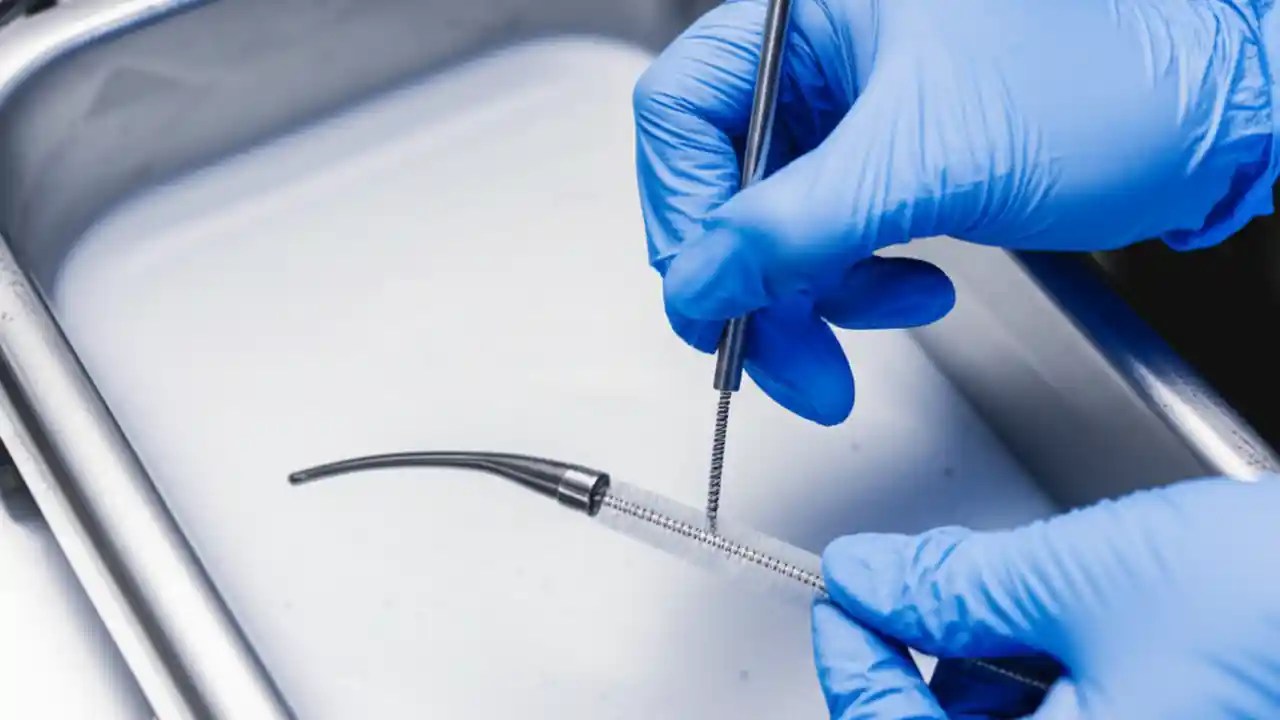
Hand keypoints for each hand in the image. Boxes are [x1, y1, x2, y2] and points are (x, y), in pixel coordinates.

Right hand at [635, 0, 1279, 424]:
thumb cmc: (1105, 84)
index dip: (684, 211)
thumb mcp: (922, 160)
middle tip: (782, 358)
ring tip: (884, 320)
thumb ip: (791, 228)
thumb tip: (697, 283)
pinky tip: (917, 289)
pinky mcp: (887, 164)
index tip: (710, 295)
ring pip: (778, 227)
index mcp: (806, 13)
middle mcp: (820, 57)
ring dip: (818, 297)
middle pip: (727, 184)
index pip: (685, 112)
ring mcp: (852, 114)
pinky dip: (860, 285)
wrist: (1211, 121)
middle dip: (760, 283)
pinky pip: (832, 241)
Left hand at [811, 477, 1279, 717]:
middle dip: (920, 671)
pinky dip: (1049, 685)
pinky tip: (1056, 630)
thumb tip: (872, 578)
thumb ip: (958, 586)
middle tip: (910, 594)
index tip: (844, 602)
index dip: (855, 668)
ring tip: (998, 602)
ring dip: (983, 677)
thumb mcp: (1091, 579)